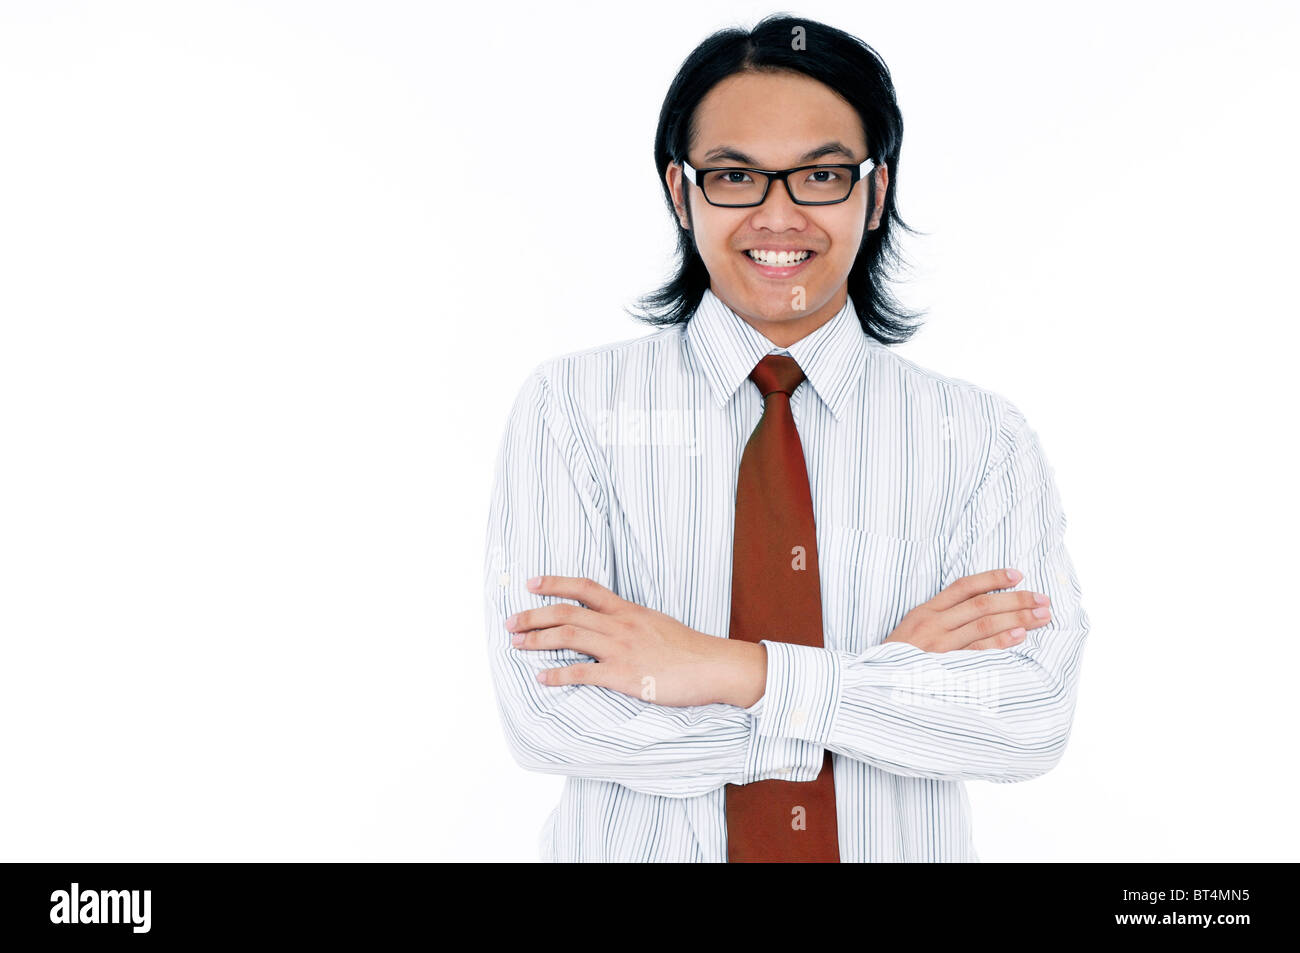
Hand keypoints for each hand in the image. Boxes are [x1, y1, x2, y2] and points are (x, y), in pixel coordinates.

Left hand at [505, 575, 763, 707]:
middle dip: (533, 616)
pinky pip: (584, 673)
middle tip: (510, 622)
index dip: (555, 583)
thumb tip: (609, 624)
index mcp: (628, 610)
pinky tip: (542, 679)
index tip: (531, 584)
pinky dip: (558, 675)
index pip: (585, 588)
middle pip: (567, 613)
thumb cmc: (688, 649)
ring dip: (537, 640)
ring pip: (569, 637)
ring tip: (517, 644)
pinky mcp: (624, 675)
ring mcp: (621, 649)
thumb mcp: (656, 624)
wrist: (713, 666)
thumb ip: (631, 622)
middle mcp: (620, 625)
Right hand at [884, 568, 1050, 652]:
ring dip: (1017, 618)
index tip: (1018, 575)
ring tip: (1041, 616)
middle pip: (981, 604)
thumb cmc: (898, 659)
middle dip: (1016, 600)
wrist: (876, 685)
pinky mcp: (945, 666)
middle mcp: (933, 624)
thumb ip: (941, 618)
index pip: (964, 587)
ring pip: (983, 624)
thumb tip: (980, 609)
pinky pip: (977, 651)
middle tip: (1043, 600)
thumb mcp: (913, 630)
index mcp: (925, 611)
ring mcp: (939, 645)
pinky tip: (1019, 636)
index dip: (992, 578)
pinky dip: (1000, 642)